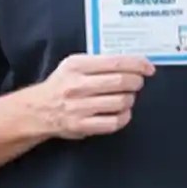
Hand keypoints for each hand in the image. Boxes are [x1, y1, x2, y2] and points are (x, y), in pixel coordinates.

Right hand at [34, 53, 154, 138]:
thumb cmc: (61, 85)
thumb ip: (98, 62)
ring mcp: (79, 107)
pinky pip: (113, 122)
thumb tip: (131, 62)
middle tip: (138, 82)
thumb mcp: (73, 64)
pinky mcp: (81, 125)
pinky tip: (122, 112)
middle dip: (136, 82)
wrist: (38, 109)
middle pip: (121, 82)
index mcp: (76, 66)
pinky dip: (124, 117)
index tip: (148, 68)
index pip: (115, 62)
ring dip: (130, 99)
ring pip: (120, 102)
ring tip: (126, 97)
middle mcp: (77, 85)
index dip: (137, 64)